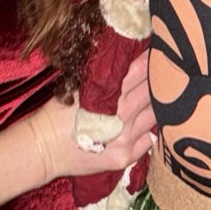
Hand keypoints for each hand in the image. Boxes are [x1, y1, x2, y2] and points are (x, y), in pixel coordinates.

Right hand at [0, 51, 156, 207]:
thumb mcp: (78, 85)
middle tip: (167, 71)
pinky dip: (150, 130)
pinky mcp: (124, 157)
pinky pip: (149, 140)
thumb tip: (122, 53)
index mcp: (110, 92)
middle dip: (159, 80)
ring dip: (158, 104)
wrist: (43, 149)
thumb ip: (102, 73)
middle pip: (151, 91)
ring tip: (164, 96)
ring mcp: (125, 137)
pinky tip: (148, 123)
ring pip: (154, 114)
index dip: (151, 60)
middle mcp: (122, 114)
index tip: (161, 53)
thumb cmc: (57, 113)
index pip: (140, 70)